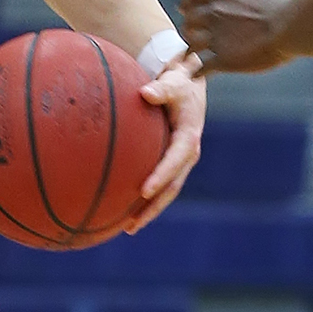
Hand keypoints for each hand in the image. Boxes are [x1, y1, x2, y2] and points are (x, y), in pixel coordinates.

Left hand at [129, 60, 204, 232]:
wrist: (189, 89)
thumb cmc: (177, 85)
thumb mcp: (173, 83)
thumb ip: (161, 89)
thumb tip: (146, 92)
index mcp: (188, 138)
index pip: (174, 162)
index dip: (160, 177)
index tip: (143, 191)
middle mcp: (187, 156)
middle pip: (171, 188)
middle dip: (153, 208)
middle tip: (132, 224)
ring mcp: (180, 163)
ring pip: (166, 193)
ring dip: (149, 211)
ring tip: (127, 228)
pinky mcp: (171, 164)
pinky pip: (159, 185)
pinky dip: (145, 200)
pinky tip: (123, 210)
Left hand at [179, 0, 302, 74]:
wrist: (295, 27)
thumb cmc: (289, 2)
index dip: (187, 3)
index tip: (186, 9)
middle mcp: (214, 14)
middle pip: (188, 22)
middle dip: (189, 28)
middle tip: (192, 36)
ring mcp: (216, 37)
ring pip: (191, 45)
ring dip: (189, 51)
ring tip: (188, 58)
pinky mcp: (223, 59)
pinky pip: (201, 68)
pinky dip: (197, 72)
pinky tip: (197, 75)